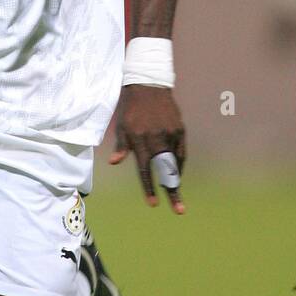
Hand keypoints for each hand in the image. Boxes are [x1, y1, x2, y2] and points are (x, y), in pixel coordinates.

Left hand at [110, 84, 185, 212]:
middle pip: (166, 172)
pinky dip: (179, 164)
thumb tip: (114, 163)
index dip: (149, 188)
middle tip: (179, 210)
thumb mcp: (122, 127)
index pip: (145, 170)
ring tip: (175, 194)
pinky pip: (181, 152)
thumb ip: (121, 146)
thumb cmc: (131, 109)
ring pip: (175, 163)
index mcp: (140, 140)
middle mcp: (157, 139)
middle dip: (172, 192)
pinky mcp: (180, 129)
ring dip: (176, 180)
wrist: (149, 85)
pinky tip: (176, 173)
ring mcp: (171, 134)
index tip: (153, 204)